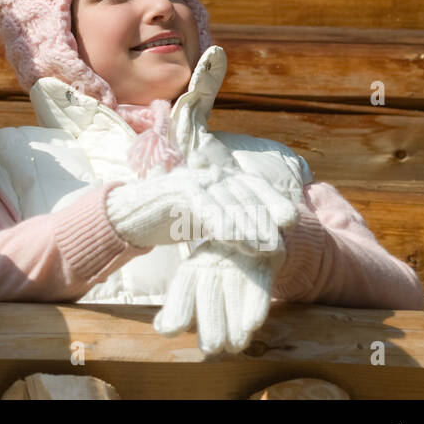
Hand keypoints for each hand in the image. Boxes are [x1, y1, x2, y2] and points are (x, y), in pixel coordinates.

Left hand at [153, 239, 285, 354]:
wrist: (252, 238)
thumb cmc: (215, 271)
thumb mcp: (196, 282)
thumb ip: (180, 304)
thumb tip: (162, 328)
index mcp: (194, 266)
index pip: (182, 284)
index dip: (176, 307)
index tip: (169, 330)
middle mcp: (214, 263)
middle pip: (209, 291)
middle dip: (209, 321)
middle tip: (210, 348)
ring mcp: (239, 263)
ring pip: (234, 291)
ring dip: (234, 321)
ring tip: (234, 347)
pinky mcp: (262, 265)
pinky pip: (259, 285)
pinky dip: (255, 305)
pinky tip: (252, 325)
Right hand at [179, 129, 300, 253]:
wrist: (133, 215)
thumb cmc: (175, 220)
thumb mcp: (210, 220)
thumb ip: (235, 224)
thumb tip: (270, 242)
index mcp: (222, 178)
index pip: (255, 185)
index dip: (274, 201)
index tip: (291, 221)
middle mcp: (211, 174)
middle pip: (246, 195)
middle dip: (263, 220)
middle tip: (276, 246)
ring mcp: (194, 178)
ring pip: (228, 201)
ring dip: (246, 226)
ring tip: (259, 248)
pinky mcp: (177, 188)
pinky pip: (204, 204)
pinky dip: (219, 220)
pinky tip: (230, 238)